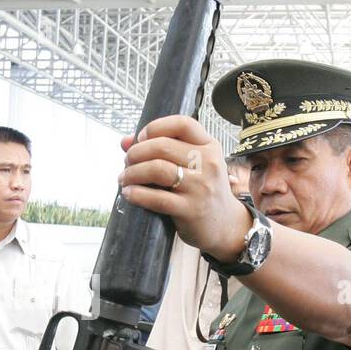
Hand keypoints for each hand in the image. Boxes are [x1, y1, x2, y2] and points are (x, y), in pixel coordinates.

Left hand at [119, 116, 251, 263]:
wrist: (226, 225)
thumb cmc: (204, 190)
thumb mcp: (194, 165)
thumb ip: (164, 149)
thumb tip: (125, 142)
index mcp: (209, 146)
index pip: (182, 124)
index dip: (155, 127)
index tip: (141, 138)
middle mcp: (208, 163)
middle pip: (163, 146)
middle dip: (136, 153)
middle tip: (127, 162)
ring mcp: (200, 187)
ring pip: (157, 169)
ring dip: (133, 172)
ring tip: (124, 178)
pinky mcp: (191, 210)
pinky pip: (157, 199)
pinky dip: (137, 194)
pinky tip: (129, 193)